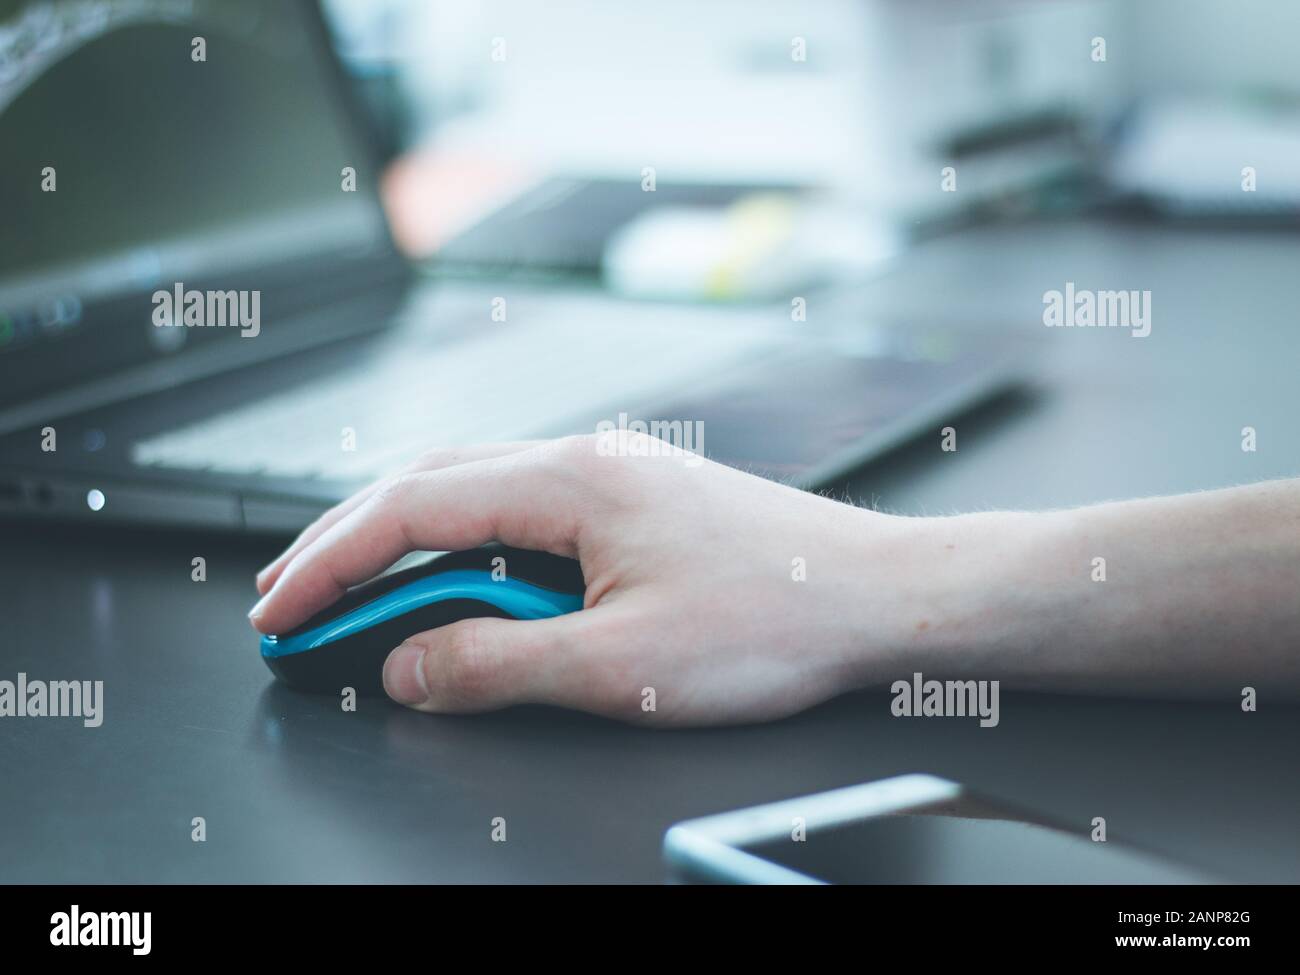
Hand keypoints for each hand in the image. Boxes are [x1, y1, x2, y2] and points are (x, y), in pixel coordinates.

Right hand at [250, 432, 916, 724]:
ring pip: (475, 493)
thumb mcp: (619, 667)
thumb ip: (497, 665)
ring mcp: (612, 476)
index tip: (283, 608)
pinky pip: (523, 510)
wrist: (877, 595)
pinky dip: (468, 546)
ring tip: (360, 595)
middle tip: (295, 600)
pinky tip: (460, 583)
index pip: (411, 510)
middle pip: (429, 485)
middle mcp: (584, 460)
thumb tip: (409, 667)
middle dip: (350, 545)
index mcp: (570, 482)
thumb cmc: (775, 615)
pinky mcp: (635, 502)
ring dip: (409, 543)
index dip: (331, 564)